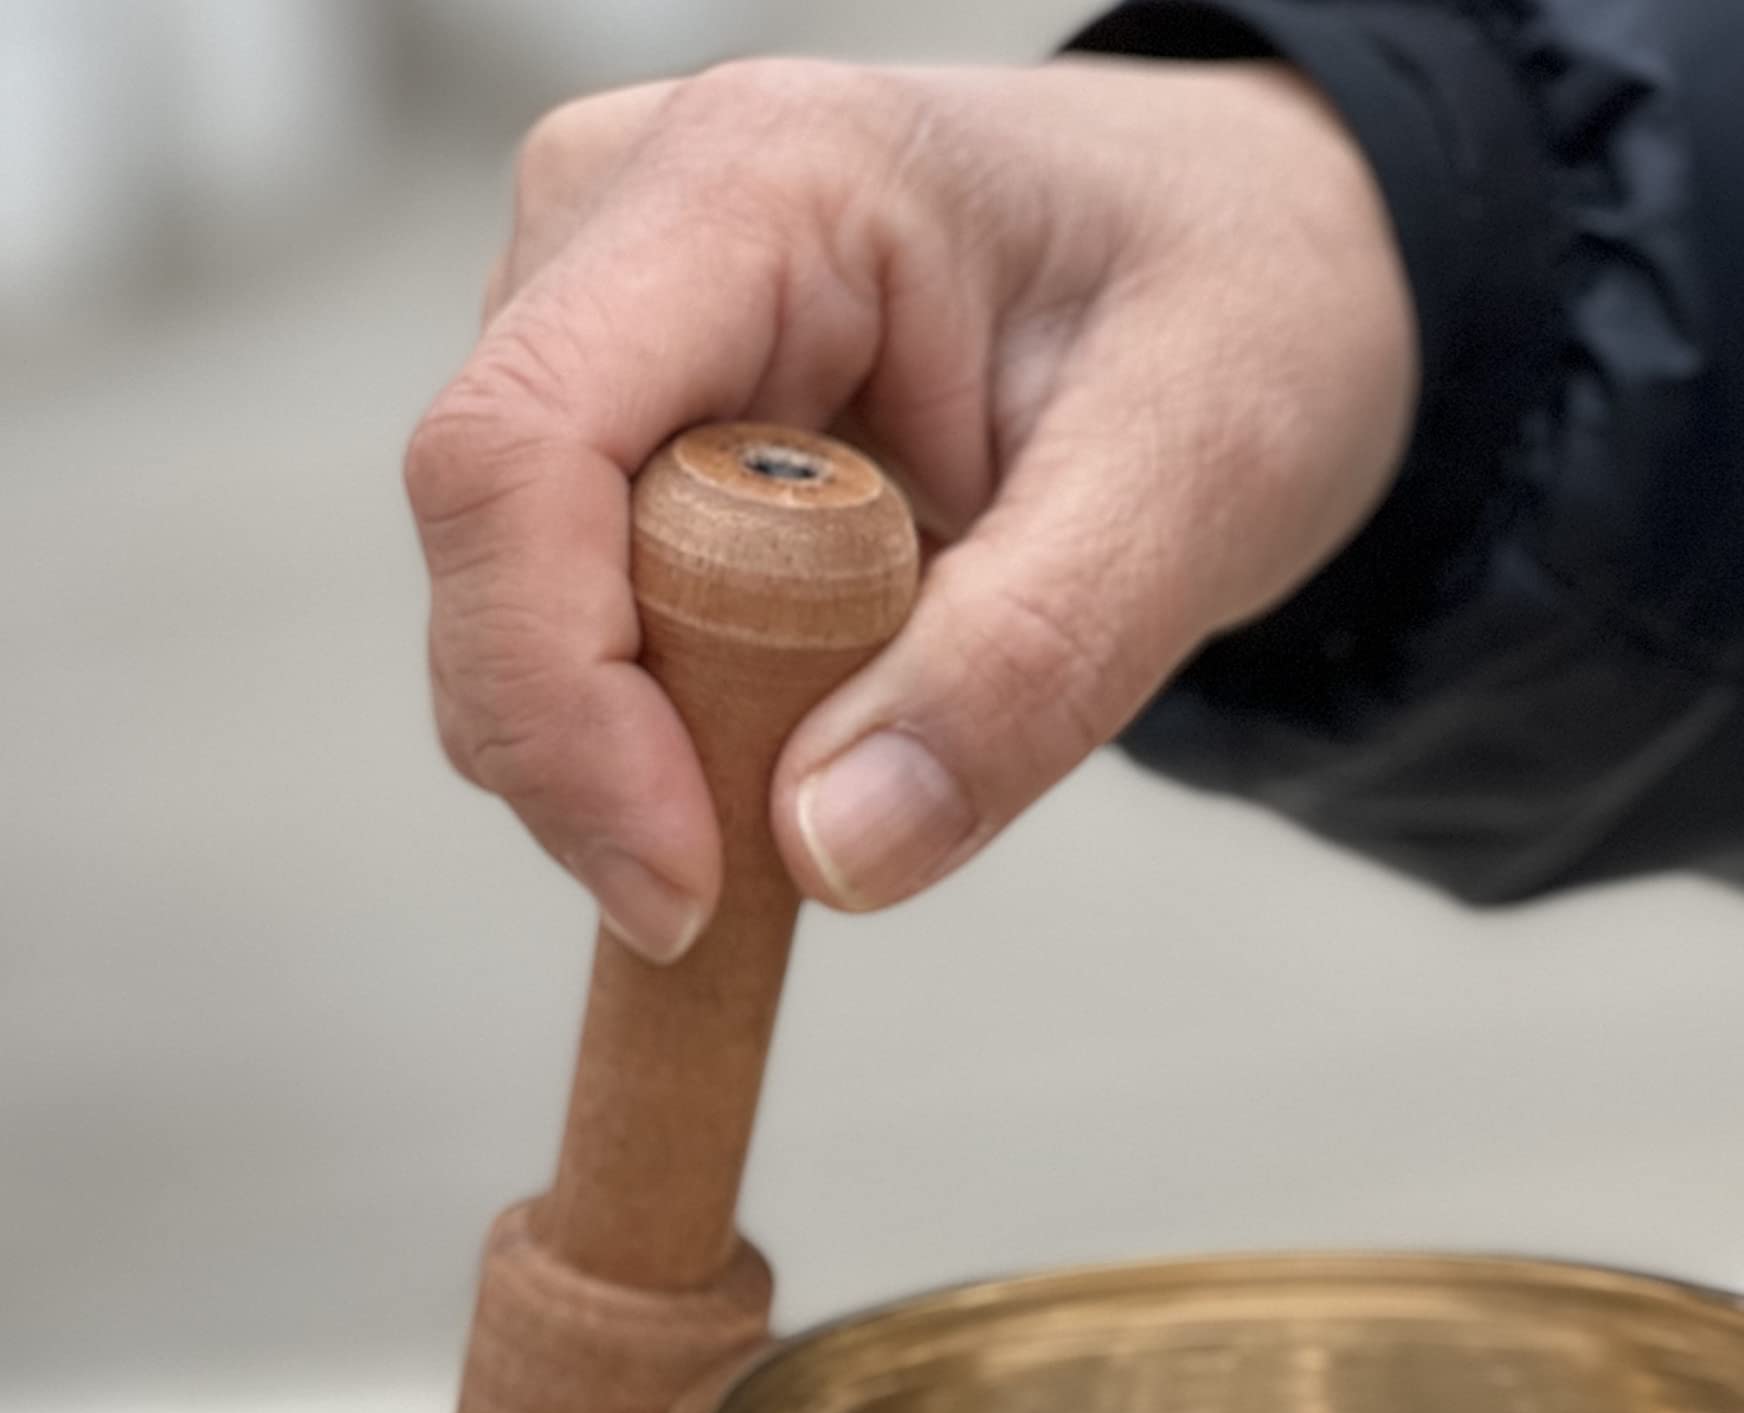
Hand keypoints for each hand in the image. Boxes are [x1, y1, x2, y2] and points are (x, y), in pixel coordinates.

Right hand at [407, 55, 1417, 956]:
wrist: (1241, 257)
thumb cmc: (1233, 313)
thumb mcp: (1196, 486)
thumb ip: (1027, 665)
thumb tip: (829, 853)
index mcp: (758, 184)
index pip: (519, 451)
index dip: (559, 702)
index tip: (685, 892)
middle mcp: (623, 224)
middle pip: (496, 552)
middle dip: (610, 760)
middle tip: (788, 868)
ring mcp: (601, 322)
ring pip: (523, 609)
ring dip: (657, 749)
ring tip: (860, 747)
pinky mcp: (620, 419)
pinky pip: (581, 623)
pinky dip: (677, 730)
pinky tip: (810, 726)